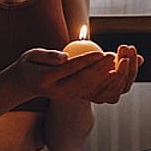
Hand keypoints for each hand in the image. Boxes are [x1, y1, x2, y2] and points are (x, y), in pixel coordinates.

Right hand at [15, 45, 141, 104]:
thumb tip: (65, 57)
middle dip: (103, 70)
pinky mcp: (77, 98)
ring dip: (110, 78)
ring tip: (121, 61)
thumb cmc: (31, 64)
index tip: (102, 52)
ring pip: (94, 91)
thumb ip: (48, 56)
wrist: (28, 84)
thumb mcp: (32, 56)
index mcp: (46, 79)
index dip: (88, 62)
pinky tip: (121, 70)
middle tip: (116, 56)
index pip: (70, 70)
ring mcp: (69, 97)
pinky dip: (111, 84)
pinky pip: (97, 94)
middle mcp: (59, 92)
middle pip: (85, 82)